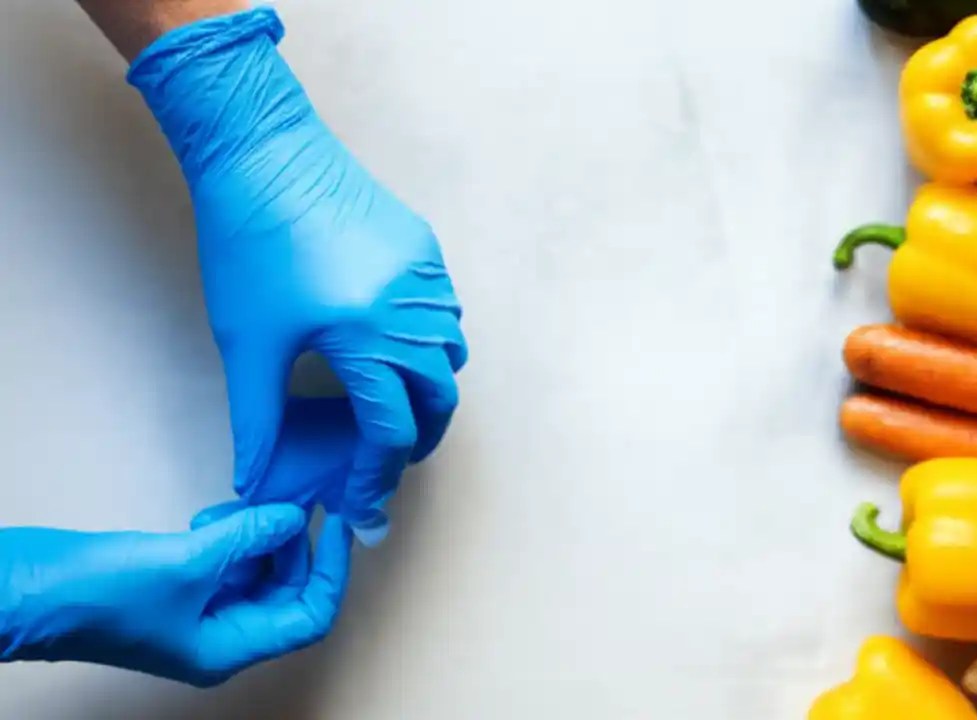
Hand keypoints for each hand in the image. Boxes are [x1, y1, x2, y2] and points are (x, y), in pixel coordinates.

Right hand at [0, 505, 351, 687]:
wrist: (31, 590)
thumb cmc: (101, 594)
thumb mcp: (189, 560)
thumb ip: (249, 537)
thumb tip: (294, 515)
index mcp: (228, 649)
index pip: (308, 617)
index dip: (330, 572)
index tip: (338, 527)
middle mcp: (220, 638)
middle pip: (286, 590)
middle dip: (291, 546)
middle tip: (289, 503)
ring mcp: (198, 613)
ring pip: (257, 571)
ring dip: (257, 537)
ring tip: (236, 513)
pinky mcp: (178, 587)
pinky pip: (226, 561)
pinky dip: (229, 535)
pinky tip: (212, 517)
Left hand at [127, 7, 466, 543]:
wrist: (265, 154)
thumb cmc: (250, 244)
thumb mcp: (248, 343)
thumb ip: (259, 420)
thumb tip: (253, 480)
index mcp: (367, 338)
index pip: (391, 431)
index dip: (377, 478)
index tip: (365, 509)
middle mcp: (412, 312)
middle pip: (438, 402)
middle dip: (416, 442)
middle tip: (385, 466)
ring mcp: (427, 279)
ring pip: (450, 359)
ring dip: (427, 394)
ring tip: (391, 409)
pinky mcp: (426, 252)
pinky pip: (446, 316)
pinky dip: (429, 348)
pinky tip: (393, 350)